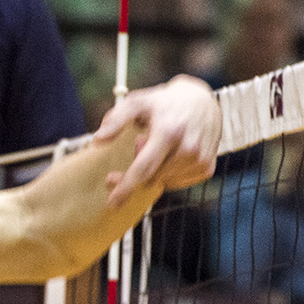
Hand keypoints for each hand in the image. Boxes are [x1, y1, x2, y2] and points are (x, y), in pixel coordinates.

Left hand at [95, 75, 220, 205]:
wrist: (203, 101)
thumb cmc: (164, 102)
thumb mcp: (138, 102)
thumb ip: (116, 119)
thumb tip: (97, 140)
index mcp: (169, 132)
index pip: (144, 168)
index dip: (126, 186)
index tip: (112, 202)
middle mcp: (188, 149)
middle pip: (151, 178)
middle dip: (136, 172)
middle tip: (135, 146)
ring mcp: (200, 160)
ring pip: (163, 181)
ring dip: (155, 169)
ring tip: (160, 143)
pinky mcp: (206, 168)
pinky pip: (177, 181)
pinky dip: (169, 172)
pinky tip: (172, 152)